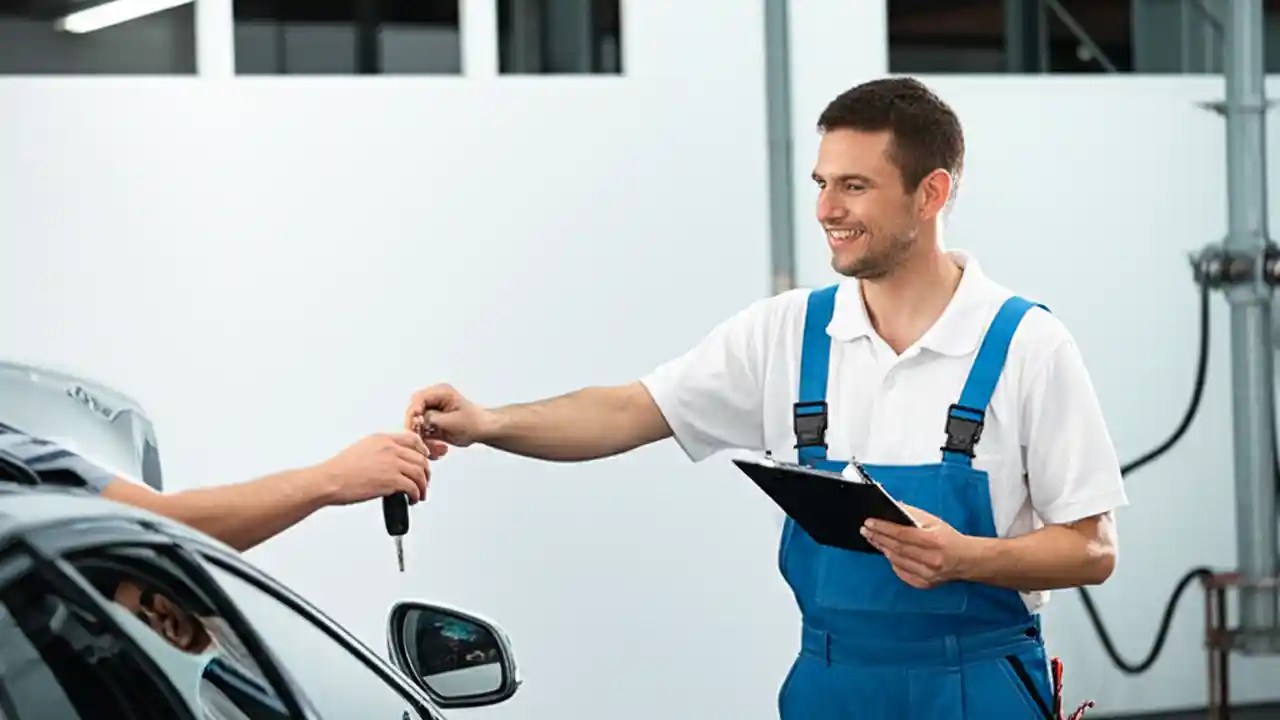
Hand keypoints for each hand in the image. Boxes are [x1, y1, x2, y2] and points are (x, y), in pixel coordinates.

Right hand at [317, 433, 432, 504]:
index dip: (423, 451)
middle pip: (420, 458)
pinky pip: (413, 487)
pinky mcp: (392, 481)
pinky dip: (417, 495)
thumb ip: (380, 451)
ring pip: (420, 473)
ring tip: (420, 494)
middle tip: (424, 481)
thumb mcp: (362, 449)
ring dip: (423, 486)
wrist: (330, 480)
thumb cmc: (340, 469)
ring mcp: (392, 464)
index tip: (425, 459)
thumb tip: (391, 461)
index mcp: (382, 439)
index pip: (413, 440)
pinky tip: (412, 499)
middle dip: (425, 472)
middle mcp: (390, 449)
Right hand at [403, 383, 494, 447]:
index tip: (414, 425)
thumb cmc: (474, 423)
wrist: (484, 430)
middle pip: (414, 410)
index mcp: (441, 392)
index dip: (413, 412)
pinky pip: (423, 430)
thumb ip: (431, 418)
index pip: (418, 399)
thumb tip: (416, 420)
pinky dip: (426, 440)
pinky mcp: (433, 422)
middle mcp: (435, 399)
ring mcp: (433, 410)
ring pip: (416, 422)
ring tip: (431, 446)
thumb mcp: (451, 421)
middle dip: (415, 426)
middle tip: (419, 438)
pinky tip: (436, 448)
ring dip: (421, 435)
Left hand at [860, 505, 977, 588]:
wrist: (967, 560)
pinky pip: (902, 573)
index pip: (902, 534)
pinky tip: (886, 553)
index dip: (883, 528)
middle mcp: (932, 560)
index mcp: (934, 541)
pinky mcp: (925, 584)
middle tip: (865, 530)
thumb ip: (913, 515)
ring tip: (872, 539)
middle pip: (897, 549)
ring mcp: (928, 575)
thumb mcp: (934, 521)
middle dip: (878, 538)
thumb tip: (893, 508)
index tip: (869, 522)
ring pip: (898, 561)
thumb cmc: (949, 538)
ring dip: (883, 549)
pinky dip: (892, 562)